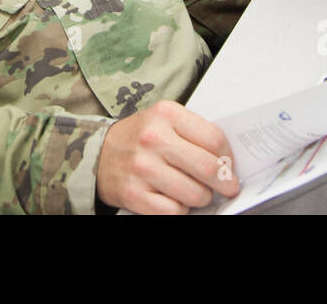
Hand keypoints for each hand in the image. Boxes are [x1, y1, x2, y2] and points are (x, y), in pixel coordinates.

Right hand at [95, 100, 239, 213]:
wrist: (98, 154)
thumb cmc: (139, 138)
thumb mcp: (163, 120)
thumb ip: (193, 133)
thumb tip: (227, 160)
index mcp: (166, 114)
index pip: (214, 139)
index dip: (228, 157)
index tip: (229, 166)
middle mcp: (153, 138)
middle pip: (209, 168)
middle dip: (225, 184)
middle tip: (227, 187)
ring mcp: (143, 168)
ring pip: (196, 194)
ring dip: (202, 198)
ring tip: (195, 192)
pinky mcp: (134, 194)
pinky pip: (175, 212)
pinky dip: (181, 210)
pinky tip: (175, 199)